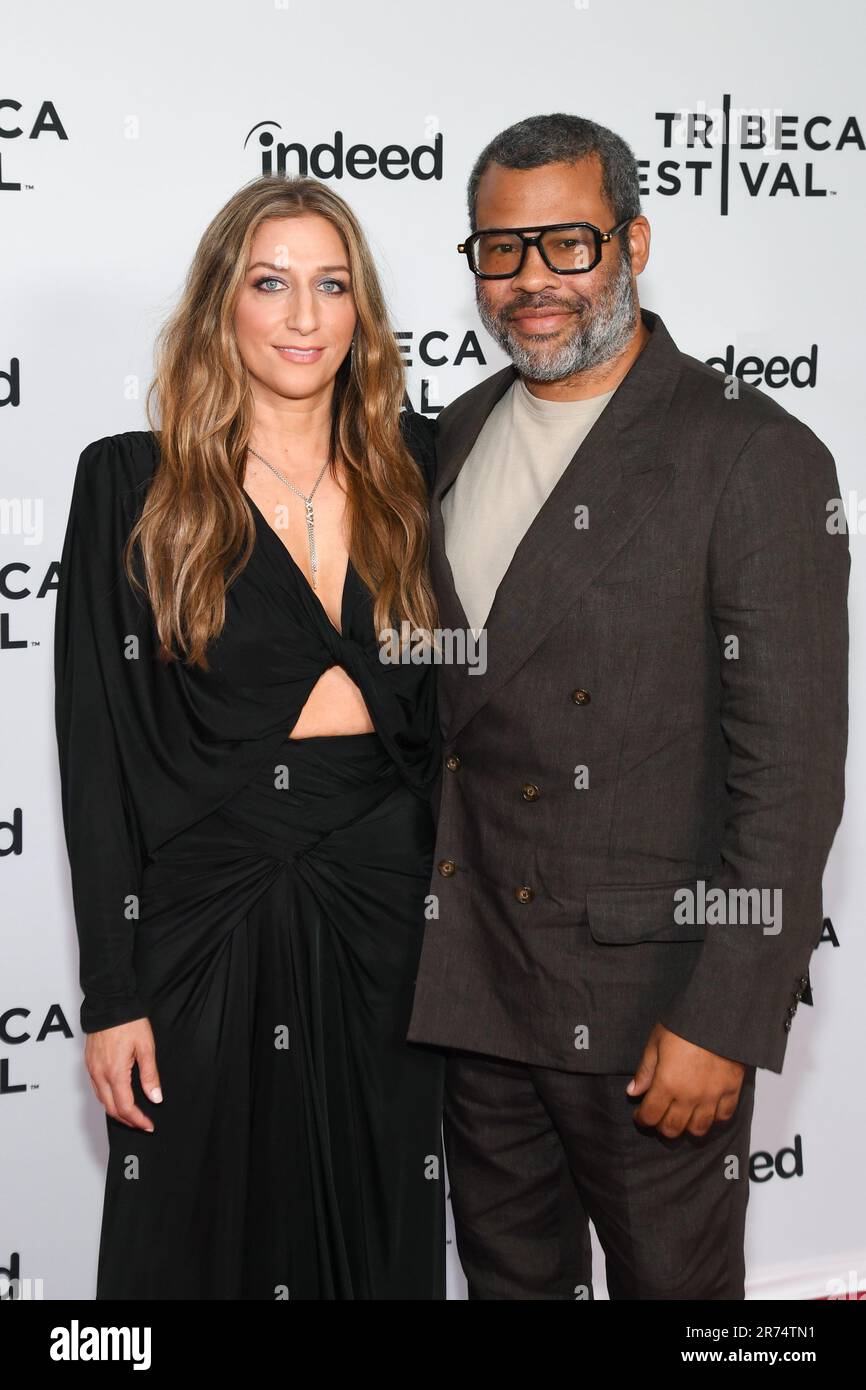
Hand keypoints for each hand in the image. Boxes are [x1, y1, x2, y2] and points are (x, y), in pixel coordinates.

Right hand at [85, 1017, 161, 1131]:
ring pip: (102, 1100)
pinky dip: (108, 1098)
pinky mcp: (89, 1063)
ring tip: (133, 1114)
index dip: (138, 1120)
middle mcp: (100, 1074)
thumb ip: (150, 1075)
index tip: (149, 1125)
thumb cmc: (129, 1022)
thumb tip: (155, 1098)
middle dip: (127, 1120)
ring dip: (117, 1111)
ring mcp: (92, 1069)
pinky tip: (118, 1096)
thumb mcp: (146, 1048)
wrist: (110, 1003)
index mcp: (115, 1072)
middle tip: (142, 1123)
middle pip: (111, 1108)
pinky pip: (97, 1088)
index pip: (126, 1107)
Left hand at [626, 1022, 745, 1137]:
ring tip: (681, 1118)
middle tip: (658, 1118)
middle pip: (673, 1128)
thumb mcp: (656, 1042)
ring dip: (686, 1128)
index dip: (642, 1119)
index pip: (651, 1115)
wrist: (718, 1014)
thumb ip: (645, 1071)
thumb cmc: (685, 1024)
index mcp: (667, 1083)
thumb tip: (633, 1092)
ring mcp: (712, 1096)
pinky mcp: (731, 1090)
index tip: (640, 1115)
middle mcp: (689, 1096)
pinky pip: (723, 1116)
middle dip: (661, 1127)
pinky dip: (714, 1118)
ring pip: (698, 1129)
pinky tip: (706, 1110)